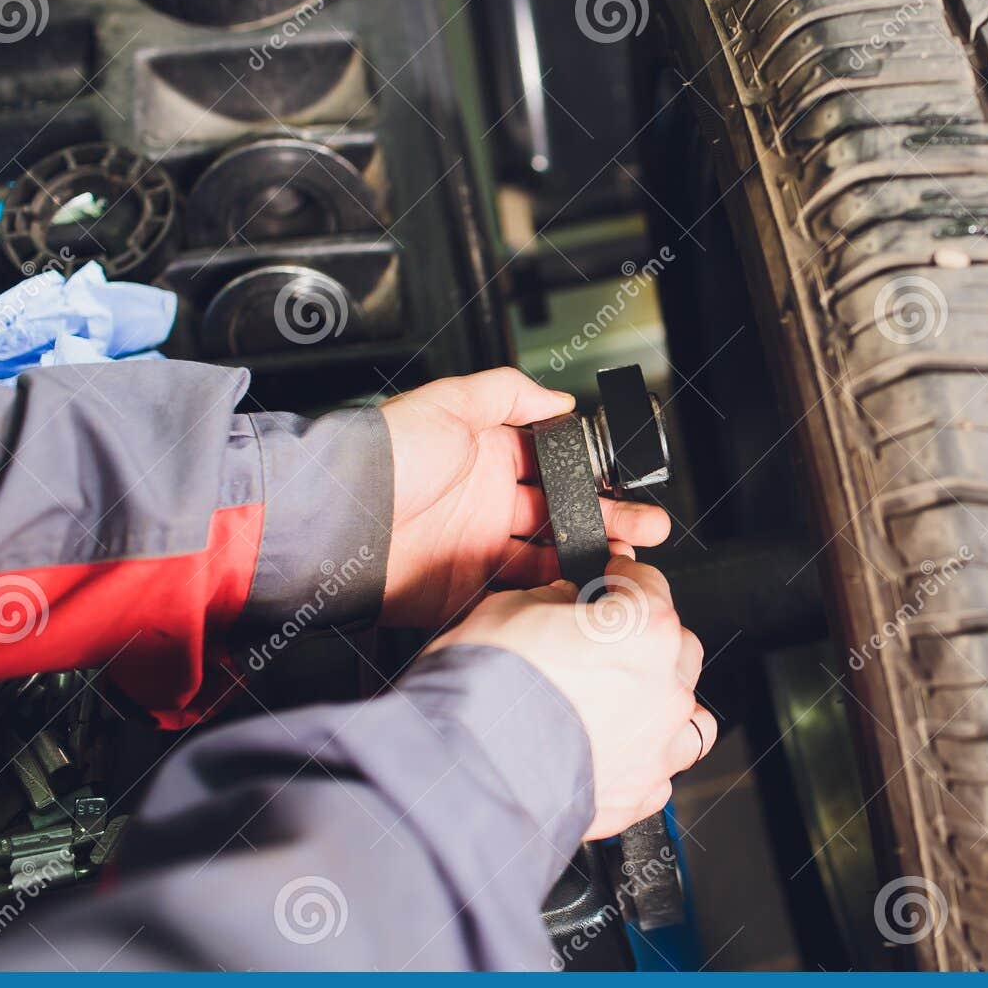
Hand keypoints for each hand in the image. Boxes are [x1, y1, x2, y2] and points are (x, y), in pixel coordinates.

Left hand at [378, 368, 671, 628]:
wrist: (341, 520)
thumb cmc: (384, 457)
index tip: (625, 485)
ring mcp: (480, 548)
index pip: (555, 467)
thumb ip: (507, 392)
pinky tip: (581, 589)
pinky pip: (520, 595)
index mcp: (489, 458)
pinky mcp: (467, 589)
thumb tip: (559, 399)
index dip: (592, 477)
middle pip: (564, 515)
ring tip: (626, 561)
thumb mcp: (448, 402)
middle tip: (647, 528)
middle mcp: (489, 504)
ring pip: (551, 557)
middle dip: (610, 521)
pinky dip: (553, 594)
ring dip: (590, 558)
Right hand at [429, 555, 714, 838]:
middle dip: (648, 638)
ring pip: (687, 711)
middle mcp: (664, 688)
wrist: (465, 772)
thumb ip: (550, 600)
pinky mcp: (640, 795)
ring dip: (661, 699)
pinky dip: (644, 756)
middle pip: (679, 647)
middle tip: (608, 642)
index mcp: (645, 630)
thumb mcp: (508, 610)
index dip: (625, 577)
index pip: (650, 585)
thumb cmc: (482, 691)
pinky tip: (611, 751)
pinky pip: (661, 768)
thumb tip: (561, 601)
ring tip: (625, 699)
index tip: (612, 579)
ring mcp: (658, 746)